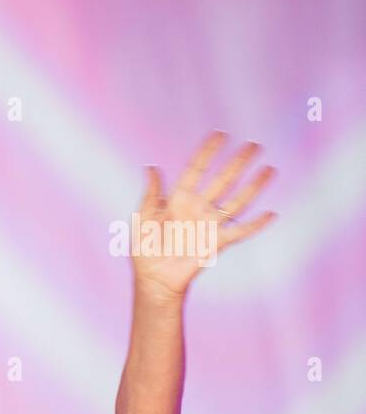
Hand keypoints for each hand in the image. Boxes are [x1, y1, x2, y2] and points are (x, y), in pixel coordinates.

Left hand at [132, 131, 276, 297]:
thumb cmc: (144, 250)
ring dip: (254, 186)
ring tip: (269, 170)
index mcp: (179, 199)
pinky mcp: (217, 242)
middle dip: (238, 163)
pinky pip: (239, 232)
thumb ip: (150, 194)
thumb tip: (151, 168)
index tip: (220, 135)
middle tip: (255, 146)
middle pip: (223, 180)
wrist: (153, 279)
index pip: (196, 170)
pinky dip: (255, 224)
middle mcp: (198, 207)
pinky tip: (271, 215)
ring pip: (236, 200)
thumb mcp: (142, 218)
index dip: (207, 153)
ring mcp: (209, 224)